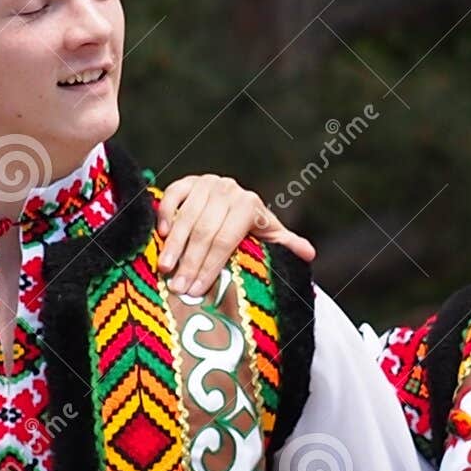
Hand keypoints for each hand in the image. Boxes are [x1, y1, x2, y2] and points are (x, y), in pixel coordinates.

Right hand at [156, 175, 314, 294]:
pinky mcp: (188, 180)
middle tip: (178, 287)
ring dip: (173, 245)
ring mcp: (207, 183)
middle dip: (190, 263)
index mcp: (249, 205)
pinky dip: (165, 214)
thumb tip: (309, 254)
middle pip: (204, 232)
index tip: (197, 289)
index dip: (211, 266)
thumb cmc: (252, 227)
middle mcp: (228, 190)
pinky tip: (160, 236)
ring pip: (186, 217)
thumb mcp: (270, 236)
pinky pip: (172, 195)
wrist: (236, 201)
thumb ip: (287, 245)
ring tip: (165, 269)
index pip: (226, 240)